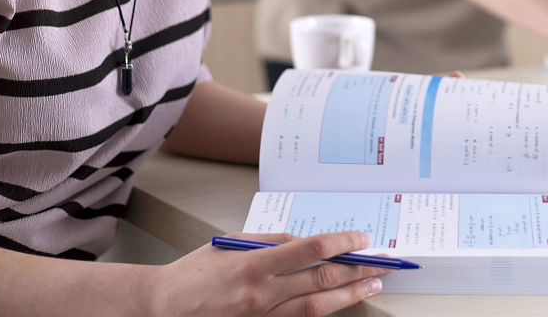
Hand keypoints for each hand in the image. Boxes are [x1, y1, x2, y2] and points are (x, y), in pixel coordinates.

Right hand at [147, 231, 387, 316]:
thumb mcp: (234, 244)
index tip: (361, 238)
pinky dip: (322, 311)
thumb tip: (307, 241)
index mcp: (254, 265)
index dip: (341, 243)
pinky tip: (340, 303)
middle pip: (321, 280)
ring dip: (350, 294)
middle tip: (383, 263)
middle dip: (356, 269)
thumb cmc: (196, 271)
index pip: (309, 250)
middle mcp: (261, 294)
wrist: (165, 306)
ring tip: (373, 285)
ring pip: (317, 307)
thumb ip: (272, 242)